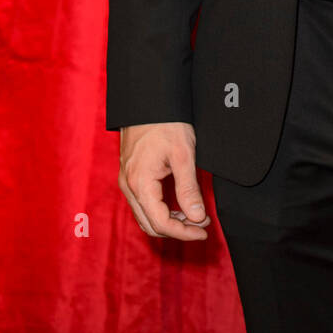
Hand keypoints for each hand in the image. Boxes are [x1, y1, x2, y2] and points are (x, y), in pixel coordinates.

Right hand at [118, 121, 211, 240]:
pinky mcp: (130, 175)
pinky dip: (161, 210)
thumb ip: (189, 188)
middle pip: (151, 225)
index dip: (184, 232)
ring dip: (169, 221)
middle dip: (177, 230)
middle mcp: (129, 186)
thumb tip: (196, 217)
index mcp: (140, 184)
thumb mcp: (183, 154)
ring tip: (194, 216)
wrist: (148, 100)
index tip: (204, 231)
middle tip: (202, 225)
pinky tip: (179, 205)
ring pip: (146, 216)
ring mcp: (127, 181)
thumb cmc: (165, 122)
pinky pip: (143, 204)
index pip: (161, 223)